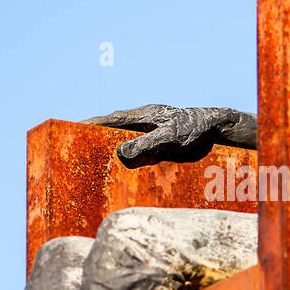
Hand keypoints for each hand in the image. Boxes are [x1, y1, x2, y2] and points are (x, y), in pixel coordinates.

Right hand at [83, 105, 252, 163]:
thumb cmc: (195, 130)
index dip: (90, 125)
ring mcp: (151, 134)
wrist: (218, 131)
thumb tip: (119, 153)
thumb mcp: (169, 138)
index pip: (110, 120)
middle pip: (114, 131)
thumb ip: (145, 145)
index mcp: (142, 117)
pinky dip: (127, 160)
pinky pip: (138, 153)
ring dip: (111, 151)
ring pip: (125, 143)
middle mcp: (144, 124)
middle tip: (75, 150)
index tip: (72, 129)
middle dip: (96, 138)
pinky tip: (121, 172)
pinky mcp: (160, 146)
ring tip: (92, 164)